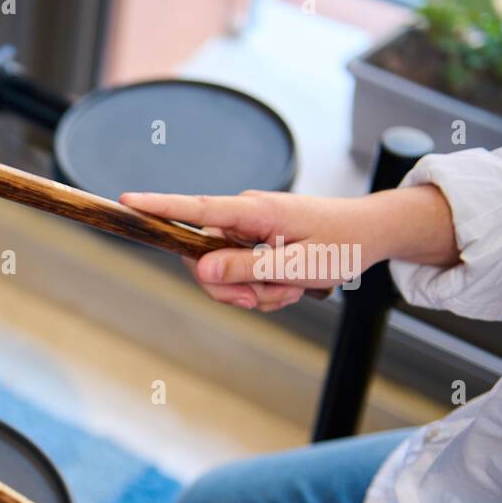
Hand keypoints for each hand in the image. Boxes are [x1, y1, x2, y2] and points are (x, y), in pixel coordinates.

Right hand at [120, 190, 381, 310]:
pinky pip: (239, 271)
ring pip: (222, 270)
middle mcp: (244, 215)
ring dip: (250, 290)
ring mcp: (248, 227)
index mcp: (254, 212)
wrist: (373, 233)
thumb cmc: (343, 244)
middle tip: (260, 300)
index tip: (128, 202)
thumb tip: (200, 268)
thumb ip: (246, 268)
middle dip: (228, 287)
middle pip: (204, 257)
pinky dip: (260, 286)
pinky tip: (287, 285)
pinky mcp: (254, 239)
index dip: (160, 207)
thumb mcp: (298, 265)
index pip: (197, 209)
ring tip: (287, 290)